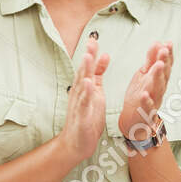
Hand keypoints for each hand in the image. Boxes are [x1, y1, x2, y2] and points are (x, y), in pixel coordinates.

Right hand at [58, 38, 108, 162]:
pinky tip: (89, 84)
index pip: (88, 68)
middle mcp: (80, 94)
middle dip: (87, 57)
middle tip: (90, 41)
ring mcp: (80, 105)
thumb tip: (104, 55)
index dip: (91, 53)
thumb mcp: (95, 92)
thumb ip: (98, 74)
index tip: (94, 38)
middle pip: (83, 72)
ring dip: (84, 71)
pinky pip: (84, 104)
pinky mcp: (82, 117)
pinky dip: (86, 94)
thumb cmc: (86, 118)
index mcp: (85, 88)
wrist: (76, 143)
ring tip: (87, 57)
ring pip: (82, 85)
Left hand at [117, 41, 171, 144]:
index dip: (168, 54)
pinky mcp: (146, 112)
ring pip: (158, 88)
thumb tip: (158, 42)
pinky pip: (148, 106)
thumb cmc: (141, 95)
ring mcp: (154, 100)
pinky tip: (144, 94)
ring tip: (157, 66)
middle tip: (164, 51)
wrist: (134, 119)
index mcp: (159, 78)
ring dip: (158, 76)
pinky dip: (147, 100)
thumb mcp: (145, 74)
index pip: (166, 64)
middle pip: (164, 74)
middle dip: (164, 62)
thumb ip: (151, 59)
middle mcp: (159, 89)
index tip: (168, 44)